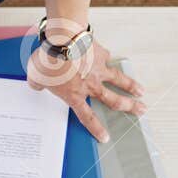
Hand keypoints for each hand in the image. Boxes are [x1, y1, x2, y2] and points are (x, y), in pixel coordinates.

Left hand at [26, 38, 146, 142]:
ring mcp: (98, 69)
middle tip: (141, 110)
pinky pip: (105, 57)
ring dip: (131, 86)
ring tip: (141, 91)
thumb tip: (37, 85)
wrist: (61, 40)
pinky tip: (109, 56)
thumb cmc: (48, 60)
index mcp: (75, 95)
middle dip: (129, 107)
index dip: (96, 128)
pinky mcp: (100, 53)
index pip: (87, 116)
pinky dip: (106, 57)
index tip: (105, 137)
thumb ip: (37, 85)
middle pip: (114, 100)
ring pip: (119, 80)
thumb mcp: (35, 77)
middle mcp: (91, 85)